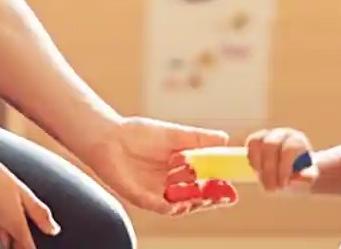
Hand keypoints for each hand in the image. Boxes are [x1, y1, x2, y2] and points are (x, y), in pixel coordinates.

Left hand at [83, 116, 232, 215]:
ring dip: (194, 202)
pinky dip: (170, 205)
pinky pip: (158, 206)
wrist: (109, 137)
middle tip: (224, 196)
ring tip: (205, 195)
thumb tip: (225, 139)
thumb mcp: (175, 134)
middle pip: (196, 198)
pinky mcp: (141, 198)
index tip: (231, 188)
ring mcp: (156, 193)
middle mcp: (170, 185)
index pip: (204, 184)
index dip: (218, 188)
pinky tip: (178, 201)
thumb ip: (199, 139)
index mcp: (180, 171)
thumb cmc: (139, 134)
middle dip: (211, 199)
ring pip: (180, 206)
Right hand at [246, 127, 318, 191]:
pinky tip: (259, 173)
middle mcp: (282, 134)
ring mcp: (268, 135)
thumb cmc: (304, 175)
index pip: (288, 149)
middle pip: (270, 145)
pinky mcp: (258, 140)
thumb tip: (293, 180)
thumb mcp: (310, 178)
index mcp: (298, 141)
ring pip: (256, 142)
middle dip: (269, 170)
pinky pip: (250, 144)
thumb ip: (305, 178)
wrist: (297, 170)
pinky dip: (252, 160)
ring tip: (265, 182)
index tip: (284, 184)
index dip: (284, 167)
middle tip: (272, 188)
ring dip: (258, 165)